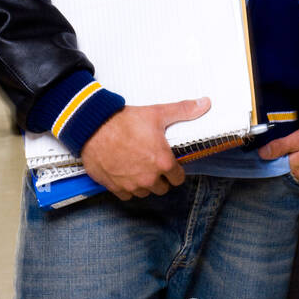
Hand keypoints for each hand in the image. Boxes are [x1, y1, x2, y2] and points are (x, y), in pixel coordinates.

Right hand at [80, 97, 210, 201]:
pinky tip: (125, 174)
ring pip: (144, 192)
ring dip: (144, 184)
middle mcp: (149, 178)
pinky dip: (127, 187)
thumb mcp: (158, 113)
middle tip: (154, 165)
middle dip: (161, 178)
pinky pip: (126, 195)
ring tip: (139, 168)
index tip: (170, 164)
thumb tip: (205, 103)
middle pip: (162, 188)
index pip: (178, 179)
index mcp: (163, 162)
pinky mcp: (114, 187)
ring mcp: (131, 184)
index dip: (176, 171)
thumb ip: (183, 110)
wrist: (93, 127)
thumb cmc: (125, 120)